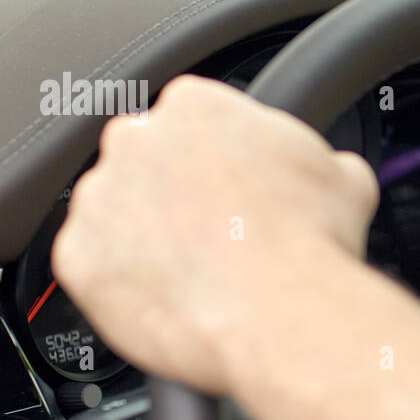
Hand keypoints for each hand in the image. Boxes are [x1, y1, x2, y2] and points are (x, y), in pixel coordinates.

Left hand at [52, 75, 378, 394]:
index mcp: (196, 106)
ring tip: (197, 274)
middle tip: (216, 232)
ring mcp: (98, 199)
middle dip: (174, 194)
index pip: (193, 120)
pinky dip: (124, 284)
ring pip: (116, 214)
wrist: (283, 313)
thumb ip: (313, 157)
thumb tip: (326, 169)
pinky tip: (171, 298)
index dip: (217, 159)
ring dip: (145, 238)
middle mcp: (135, 141)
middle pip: (146, 161)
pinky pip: (95, 268)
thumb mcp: (342, 176)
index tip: (232, 186)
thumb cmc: (312, 243)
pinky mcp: (78, 258)